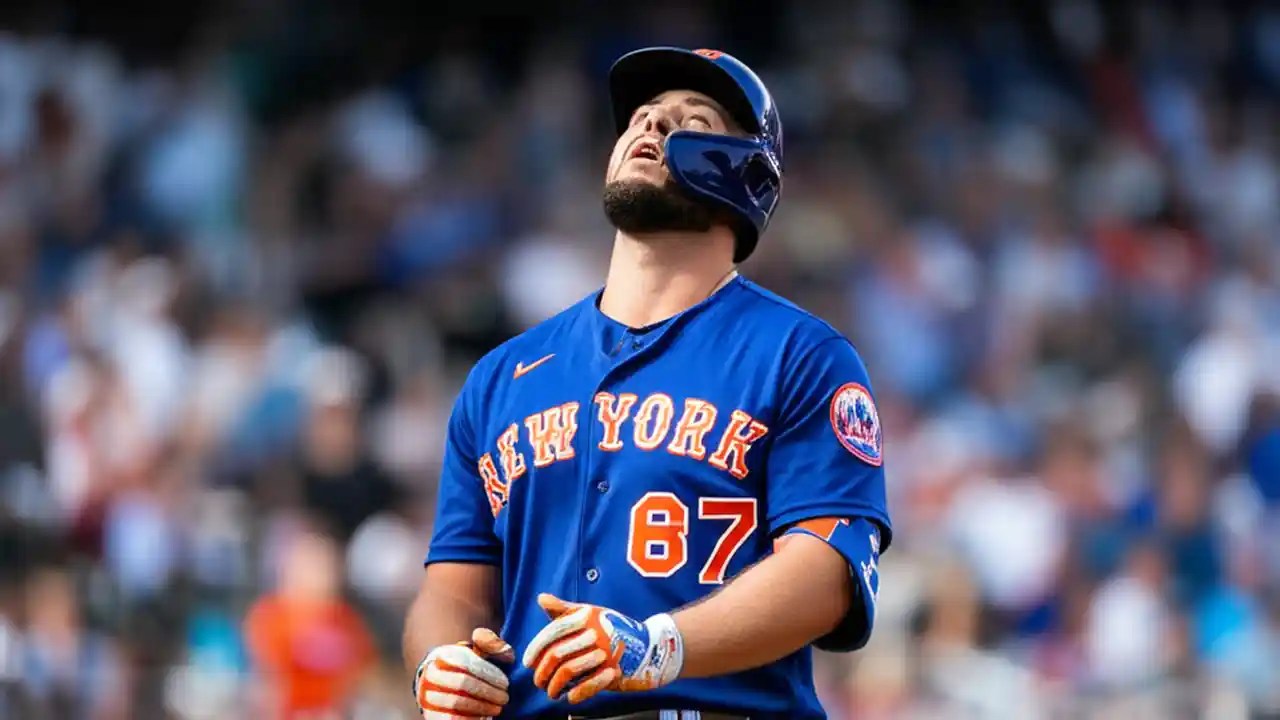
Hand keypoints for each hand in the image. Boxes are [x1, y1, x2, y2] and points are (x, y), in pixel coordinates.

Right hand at [415, 628, 514, 718]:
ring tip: (497, 708)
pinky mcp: (431, 715)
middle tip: (504, 697)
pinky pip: (450, 718)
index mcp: (443, 654)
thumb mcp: (482, 653)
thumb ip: (490, 644)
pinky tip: (484, 717)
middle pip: (462, 682)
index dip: (488, 672)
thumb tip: (488, 641)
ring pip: (456, 702)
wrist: (447, 689)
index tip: (505, 682)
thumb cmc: (472, 669)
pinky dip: (470, 718)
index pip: (465, 660)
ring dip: (481, 706)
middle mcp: (431, 674)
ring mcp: (428, 695)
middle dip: (487, 691)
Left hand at [521, 593, 682, 703]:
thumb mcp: (591, 614)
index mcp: (586, 617)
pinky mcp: (615, 671)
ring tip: (551, 692)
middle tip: (538, 681)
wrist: (649, 645)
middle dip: (543, 671)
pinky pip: (590, 684)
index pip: (554, 632)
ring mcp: (605, 653)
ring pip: (570, 670)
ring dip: (555, 685)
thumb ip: (565, 610)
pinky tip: (569, 697)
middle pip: (558, 654)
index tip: (528, 662)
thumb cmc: (614, 628)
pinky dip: (577, 693)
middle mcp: (595, 633)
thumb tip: (541, 598)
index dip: (536, 648)